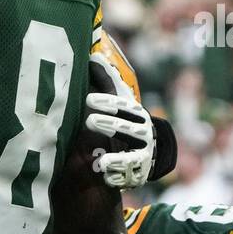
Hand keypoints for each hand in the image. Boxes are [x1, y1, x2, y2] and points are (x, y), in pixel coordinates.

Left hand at [84, 53, 153, 188]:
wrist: (141, 155)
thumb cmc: (122, 122)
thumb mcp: (116, 103)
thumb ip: (106, 81)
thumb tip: (93, 55)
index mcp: (136, 115)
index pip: (123, 106)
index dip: (107, 102)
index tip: (89, 100)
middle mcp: (143, 135)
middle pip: (128, 129)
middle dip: (110, 125)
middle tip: (89, 121)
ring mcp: (142, 156)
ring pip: (132, 158)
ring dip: (118, 159)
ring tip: (102, 162)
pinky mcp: (138, 175)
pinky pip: (128, 178)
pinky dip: (116, 178)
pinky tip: (104, 177)